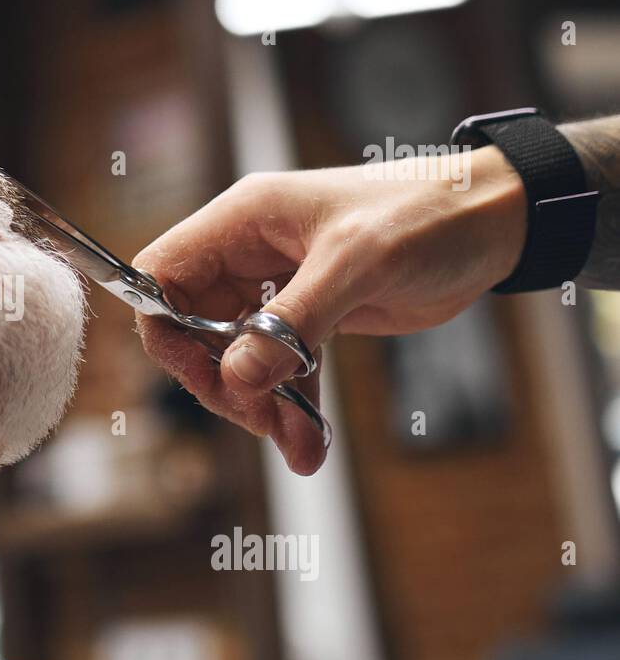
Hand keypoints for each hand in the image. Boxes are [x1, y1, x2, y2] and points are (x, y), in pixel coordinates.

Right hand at [131, 146, 526, 474]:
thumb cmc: (429, 216)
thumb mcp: (360, 263)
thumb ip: (293, 320)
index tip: (205, 374)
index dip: (166, 327)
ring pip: (235, 359)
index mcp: (243, 220)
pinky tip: (311, 443)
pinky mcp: (308, 316)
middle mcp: (248, 252)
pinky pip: (278, 370)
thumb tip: (235, 377)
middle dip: (223, 382)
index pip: (162, 273)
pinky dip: (290, 407)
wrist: (496, 223)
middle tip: (262, 418)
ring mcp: (276, 286)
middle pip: (192, 328)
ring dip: (259, 406)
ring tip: (298, 442)